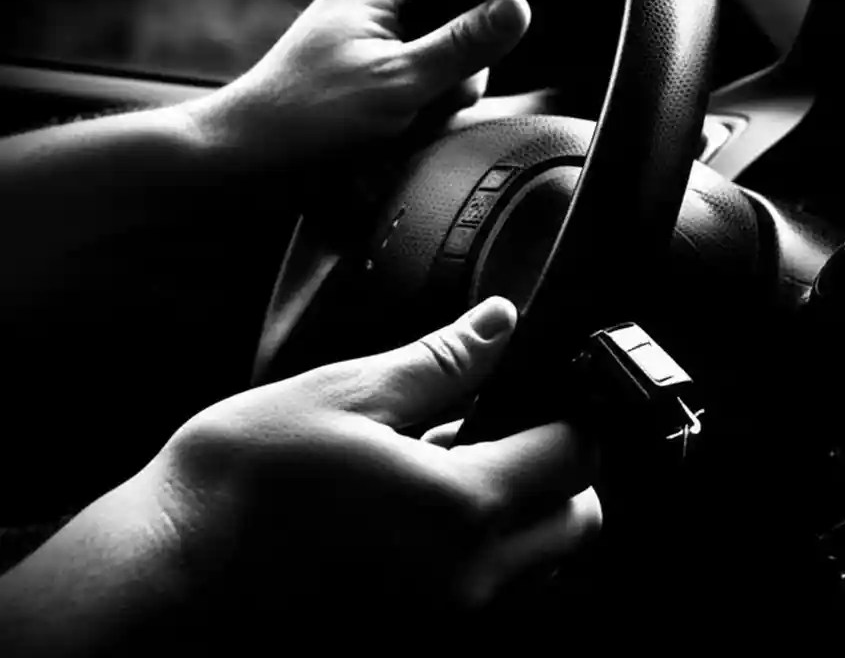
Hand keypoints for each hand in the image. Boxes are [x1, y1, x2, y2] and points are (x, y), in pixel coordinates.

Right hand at [0, 298, 599, 652]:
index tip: (543, 392)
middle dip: (563, 472)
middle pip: (578, 523)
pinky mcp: (418, 647)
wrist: (163, 581)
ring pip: (542, 569)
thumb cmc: (239, 485)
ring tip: (458, 479)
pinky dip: (485, 563)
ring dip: (529, 520)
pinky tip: (425, 529)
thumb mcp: (344, 396)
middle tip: (506, 433)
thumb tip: (501, 323)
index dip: (571, 413)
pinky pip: (491, 604)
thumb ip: (442, 362)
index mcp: (463, 507)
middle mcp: (472, 581)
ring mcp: (447, 625)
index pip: (577, 456)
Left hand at [183, 0, 531, 169]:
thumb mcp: (402, 82)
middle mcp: (369, 3)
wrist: (249, 157)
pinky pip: (411, 76)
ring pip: (434, 50)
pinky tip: (400, 125)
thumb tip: (518, 7)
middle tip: (442, 90)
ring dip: (439, 87)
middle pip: (451, 10)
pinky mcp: (360, 69)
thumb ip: (463, 45)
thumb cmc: (309, 116)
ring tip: (413, 115)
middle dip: (462, 57)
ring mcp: (362, 37)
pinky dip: (417, 102)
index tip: (496, 26)